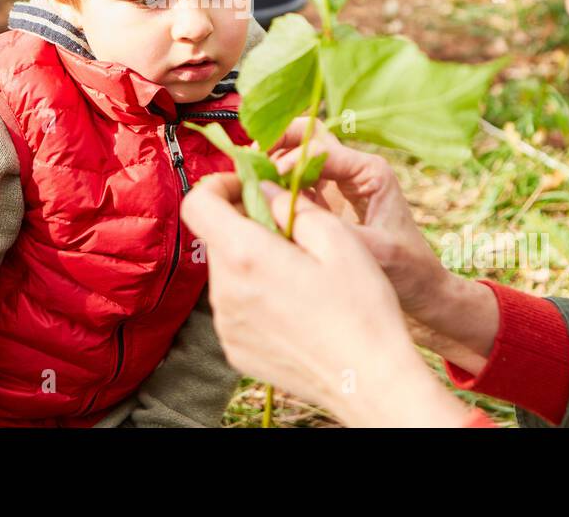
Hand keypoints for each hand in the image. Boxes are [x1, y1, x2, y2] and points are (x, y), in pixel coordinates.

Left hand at [181, 174, 470, 426]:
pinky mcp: (236, 350)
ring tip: (297, 270)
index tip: (246, 186)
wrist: (371, 382)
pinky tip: (293, 304)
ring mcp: (227, 325)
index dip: (217, 186)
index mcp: (246, 256)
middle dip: (244, 223)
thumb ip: (292, 207)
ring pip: (227, 272)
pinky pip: (235, 306)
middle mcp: (225, 292)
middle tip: (288, 227)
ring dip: (251, 260)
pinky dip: (255, 294)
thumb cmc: (361, 309)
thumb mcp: (338, 240)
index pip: (197, 204)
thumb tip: (265, 190)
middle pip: (216, 238)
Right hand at [270, 119, 499, 372]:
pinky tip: (259, 199)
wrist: (422, 289)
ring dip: (272, 160)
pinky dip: (276, 184)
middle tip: (248, 158)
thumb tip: (286, 216)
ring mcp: (340, 183)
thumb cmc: (408, 269)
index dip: (290, 162)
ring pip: (299, 153)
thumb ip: (333, 232)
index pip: (321, 150)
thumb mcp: (376, 251)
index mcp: (370, 172)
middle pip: (308, 135)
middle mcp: (354, 169)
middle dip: (277, 141)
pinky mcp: (328, 200)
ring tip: (249, 178)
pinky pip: (296, 181)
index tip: (267, 183)